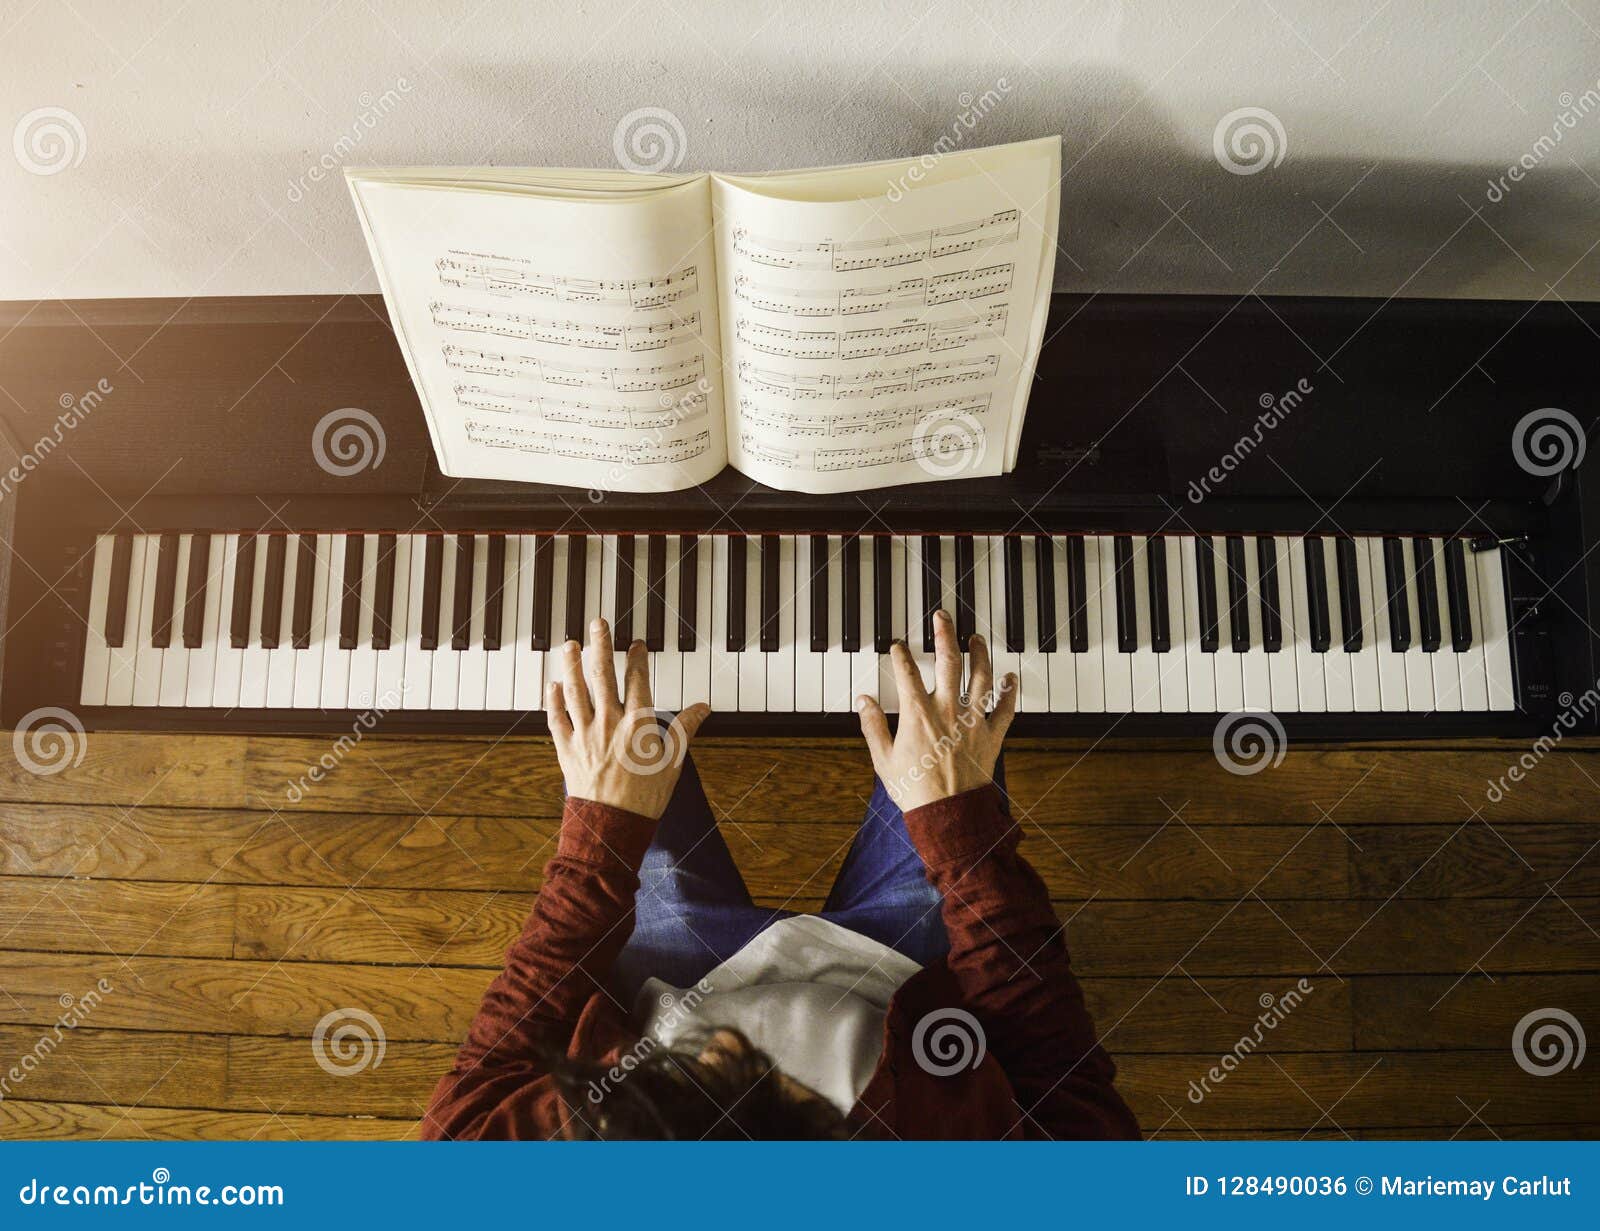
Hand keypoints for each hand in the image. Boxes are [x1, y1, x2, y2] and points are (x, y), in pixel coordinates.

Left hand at [548, 618, 709, 819]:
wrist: (612, 826)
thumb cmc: (646, 797)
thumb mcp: (674, 762)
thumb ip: (686, 729)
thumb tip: (703, 707)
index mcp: (637, 723)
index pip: (638, 679)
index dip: (638, 658)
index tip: (636, 644)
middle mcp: (609, 722)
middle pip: (603, 675)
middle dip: (601, 645)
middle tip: (597, 623)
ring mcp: (585, 734)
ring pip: (575, 691)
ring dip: (572, 665)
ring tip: (570, 644)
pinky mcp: (567, 749)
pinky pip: (557, 719)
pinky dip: (553, 700)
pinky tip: (553, 684)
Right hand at [855, 609, 1015, 810]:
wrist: (949, 815)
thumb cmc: (915, 791)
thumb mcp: (884, 759)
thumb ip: (872, 726)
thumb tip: (863, 701)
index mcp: (918, 714)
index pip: (907, 672)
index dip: (900, 654)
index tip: (897, 645)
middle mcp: (948, 710)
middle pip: (949, 661)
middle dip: (944, 634)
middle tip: (942, 617)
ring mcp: (973, 721)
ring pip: (981, 676)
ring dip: (980, 653)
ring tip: (976, 637)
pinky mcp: (991, 736)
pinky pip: (1005, 708)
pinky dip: (1009, 691)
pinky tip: (1010, 676)